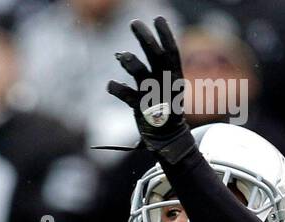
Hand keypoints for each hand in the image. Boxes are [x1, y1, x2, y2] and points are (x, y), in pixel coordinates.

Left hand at [106, 16, 192, 160]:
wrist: (170, 140)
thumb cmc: (165, 111)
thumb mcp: (165, 89)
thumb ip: (150, 72)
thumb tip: (123, 55)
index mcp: (175, 77)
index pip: (172, 51)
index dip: (165, 34)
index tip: (158, 18)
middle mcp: (165, 84)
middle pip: (156, 56)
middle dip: (145, 38)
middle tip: (134, 22)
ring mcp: (154, 97)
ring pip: (141, 74)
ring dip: (130, 61)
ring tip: (122, 55)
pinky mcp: (141, 110)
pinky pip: (127, 96)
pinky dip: (116, 88)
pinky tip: (109, 84)